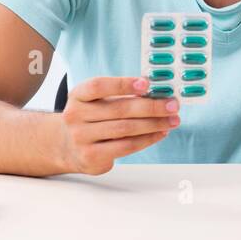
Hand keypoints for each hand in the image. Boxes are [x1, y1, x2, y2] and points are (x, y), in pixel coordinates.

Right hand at [56, 76, 177, 174]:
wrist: (67, 146)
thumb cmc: (92, 118)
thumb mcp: (98, 101)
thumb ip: (122, 96)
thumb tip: (158, 93)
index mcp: (78, 96)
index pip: (98, 86)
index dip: (123, 84)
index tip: (147, 83)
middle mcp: (75, 115)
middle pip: (119, 109)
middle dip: (151, 106)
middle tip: (173, 105)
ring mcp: (81, 137)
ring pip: (125, 128)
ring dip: (154, 124)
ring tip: (173, 120)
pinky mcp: (91, 156)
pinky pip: (125, 146)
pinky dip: (147, 139)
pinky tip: (160, 133)